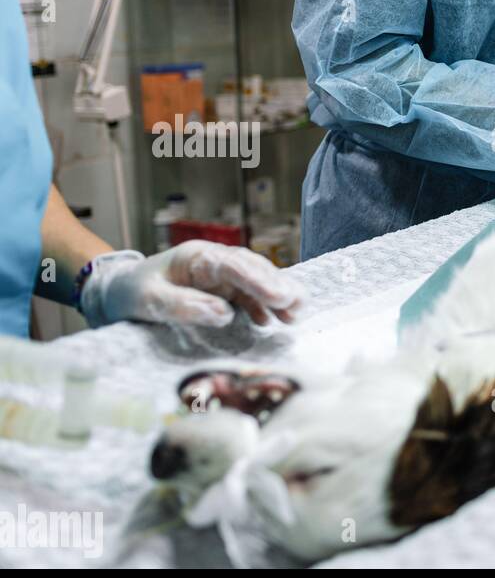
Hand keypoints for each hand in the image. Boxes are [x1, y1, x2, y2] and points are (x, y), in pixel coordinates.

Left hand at [80, 241, 306, 327]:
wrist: (114, 293)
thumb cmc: (129, 293)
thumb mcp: (149, 300)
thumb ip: (184, 306)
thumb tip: (224, 315)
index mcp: (197, 257)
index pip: (234, 266)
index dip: (258, 281)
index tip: (278, 297)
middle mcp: (213, 263)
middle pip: (252, 269)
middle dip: (276, 286)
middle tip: (296, 305)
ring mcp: (219, 278)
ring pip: (255, 281)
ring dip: (276, 296)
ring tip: (295, 314)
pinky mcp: (220, 292)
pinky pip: (248, 296)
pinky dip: (264, 307)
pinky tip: (273, 321)